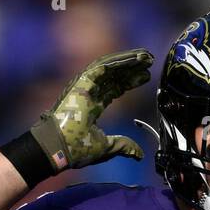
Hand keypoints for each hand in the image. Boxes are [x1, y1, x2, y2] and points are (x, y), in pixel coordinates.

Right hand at [29, 48, 154, 173]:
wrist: (60, 148)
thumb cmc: (76, 149)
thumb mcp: (107, 147)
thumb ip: (123, 146)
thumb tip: (138, 154)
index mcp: (92, 106)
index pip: (114, 89)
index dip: (129, 82)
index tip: (146, 77)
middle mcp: (89, 93)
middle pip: (114, 76)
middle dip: (132, 69)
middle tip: (149, 62)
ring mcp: (84, 86)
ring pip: (110, 68)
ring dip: (128, 61)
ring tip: (145, 56)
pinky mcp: (82, 82)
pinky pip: (103, 66)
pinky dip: (118, 61)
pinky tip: (134, 57)